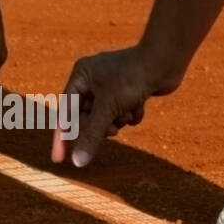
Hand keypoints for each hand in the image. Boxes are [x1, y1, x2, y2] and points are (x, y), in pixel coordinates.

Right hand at [51, 46, 180, 167]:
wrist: (165, 61)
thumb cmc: (131, 79)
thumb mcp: (107, 109)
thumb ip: (91, 136)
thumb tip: (78, 162)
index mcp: (81, 75)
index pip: (65, 112)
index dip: (62, 137)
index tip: (58, 159)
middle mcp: (93, 79)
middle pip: (86, 117)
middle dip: (100, 126)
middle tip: (112, 131)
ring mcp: (112, 84)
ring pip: (106, 117)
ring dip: (118, 120)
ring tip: (127, 113)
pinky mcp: (128, 90)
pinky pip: (121, 112)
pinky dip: (130, 114)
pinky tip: (140, 106)